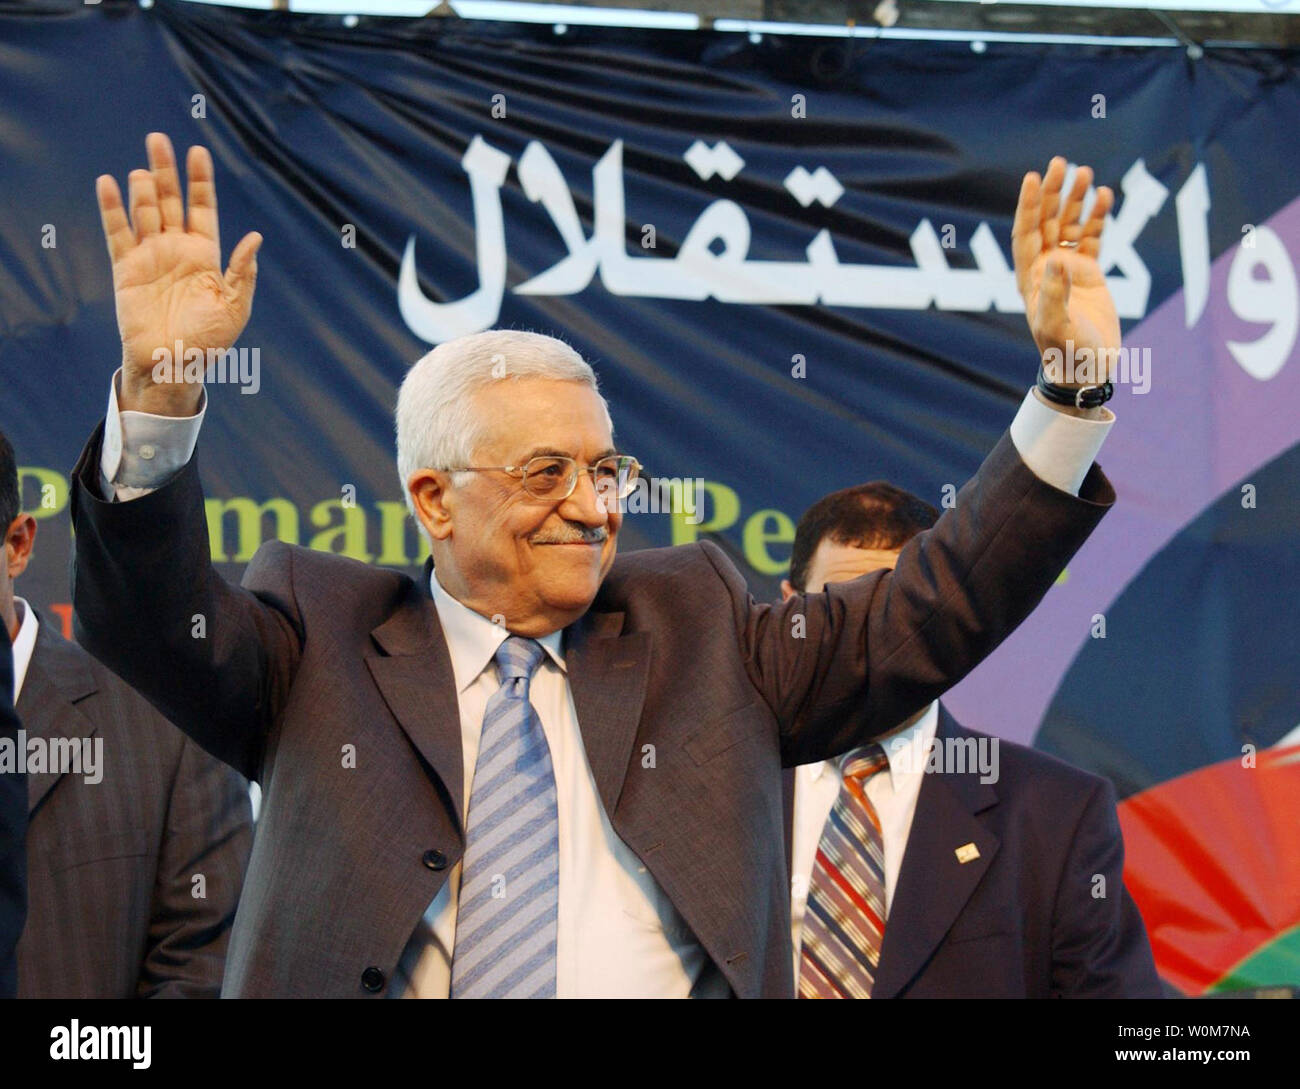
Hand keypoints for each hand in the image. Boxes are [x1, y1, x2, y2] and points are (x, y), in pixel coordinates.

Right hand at [96, 132, 261, 415]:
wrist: (173, 366)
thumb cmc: (209, 342)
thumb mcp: (234, 307)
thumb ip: (242, 272)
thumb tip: (254, 237)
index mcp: (207, 255)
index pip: (202, 208)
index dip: (200, 180)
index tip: (198, 151)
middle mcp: (177, 249)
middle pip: (171, 200)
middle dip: (166, 170)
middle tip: (158, 139)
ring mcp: (151, 256)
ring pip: (145, 211)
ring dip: (143, 188)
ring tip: (143, 169)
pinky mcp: (126, 268)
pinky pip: (117, 232)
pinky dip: (112, 208)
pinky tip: (108, 183)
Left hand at [1012, 157, 1118, 389]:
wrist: (1087, 368)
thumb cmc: (1066, 352)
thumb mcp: (1058, 325)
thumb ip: (1055, 294)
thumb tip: (1055, 260)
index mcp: (1030, 280)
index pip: (1026, 234)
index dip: (1029, 207)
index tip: (1033, 178)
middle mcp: (1046, 270)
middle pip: (1046, 222)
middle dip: (1052, 194)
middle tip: (1062, 163)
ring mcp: (1067, 270)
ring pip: (1069, 226)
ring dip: (1076, 200)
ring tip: (1086, 173)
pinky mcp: (1088, 274)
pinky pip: (1092, 239)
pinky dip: (1097, 218)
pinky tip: (1104, 196)